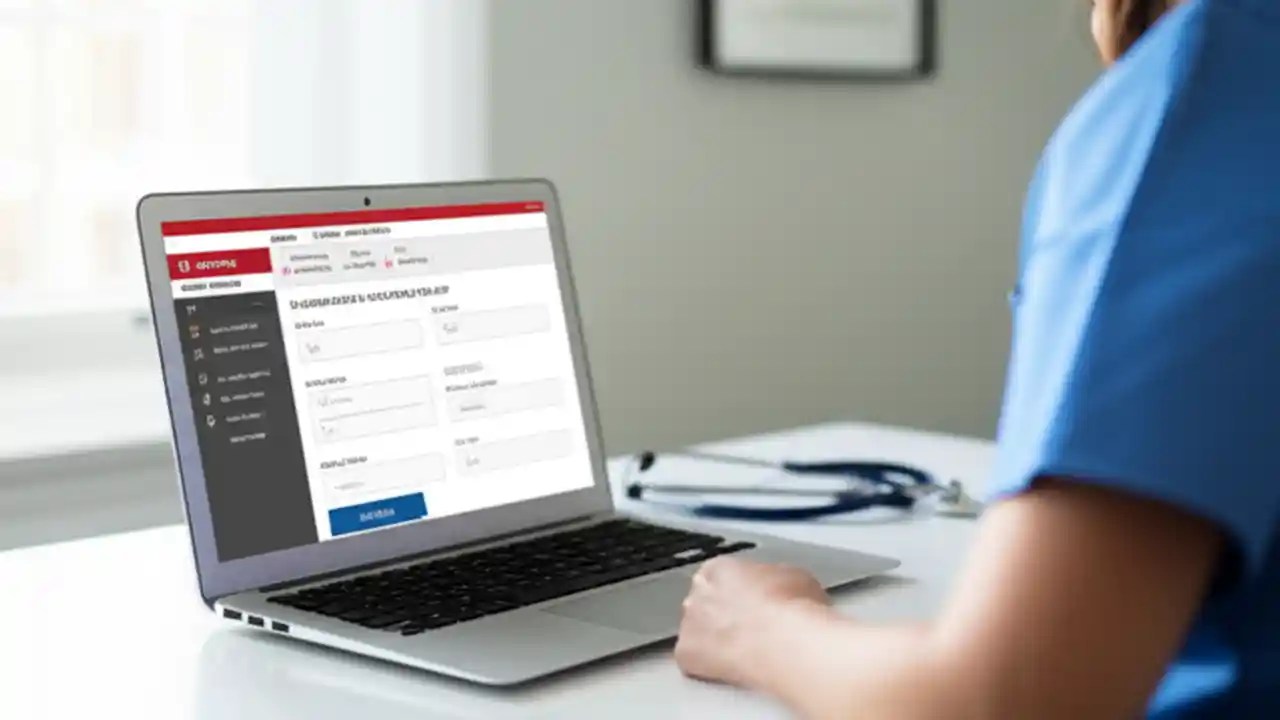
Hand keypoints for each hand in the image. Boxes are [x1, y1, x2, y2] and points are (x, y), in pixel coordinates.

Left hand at [675, 556, 830, 686]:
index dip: (738, 593)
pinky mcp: (686, 655)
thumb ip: (773, 580)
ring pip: (697, 633)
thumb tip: (778, 589)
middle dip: (722, 615)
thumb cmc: (792, 607)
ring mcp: (688, 623)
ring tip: (744, 652)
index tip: (752, 604)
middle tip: (748, 629)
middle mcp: (697, 591)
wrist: (784, 642)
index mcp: (719, 568)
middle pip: (704, 603)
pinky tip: (732, 668)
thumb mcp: (794, 577)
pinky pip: (693, 661)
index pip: (720, 577)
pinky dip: (708, 667)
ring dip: (714, 641)